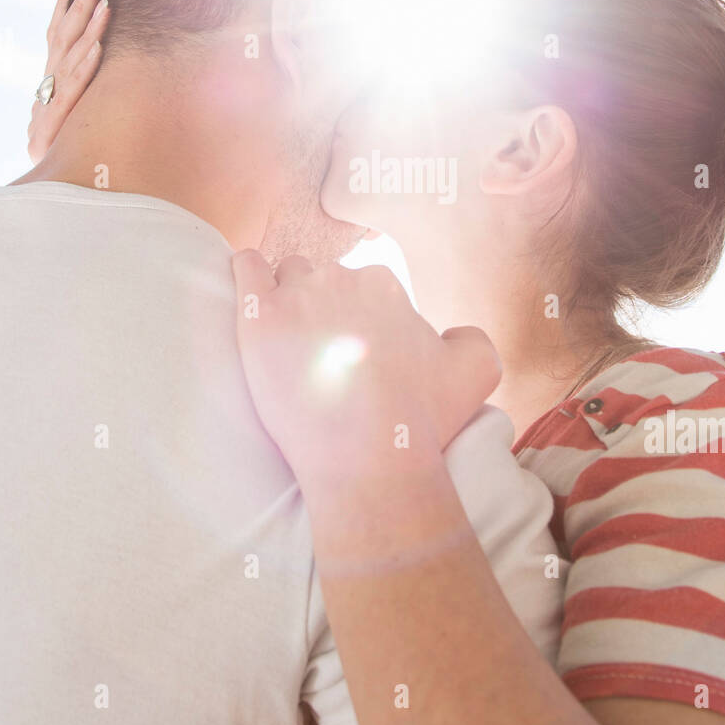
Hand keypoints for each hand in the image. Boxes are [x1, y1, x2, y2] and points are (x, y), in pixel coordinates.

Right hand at [27, 0, 109, 163]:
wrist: (45, 182)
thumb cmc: (63, 141)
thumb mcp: (72, 106)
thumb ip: (82, 81)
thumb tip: (104, 54)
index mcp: (51, 72)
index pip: (56, 26)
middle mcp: (49, 79)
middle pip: (63, 33)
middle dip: (80, 1)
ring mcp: (51, 98)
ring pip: (70, 56)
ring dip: (88, 28)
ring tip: (105, 2)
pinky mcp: (57, 120)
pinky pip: (74, 88)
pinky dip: (85, 67)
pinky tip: (99, 49)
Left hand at [231, 252, 500, 487]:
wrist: (372, 456)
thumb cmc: (422, 417)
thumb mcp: (478, 371)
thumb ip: (471, 337)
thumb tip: (446, 333)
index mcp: (384, 284)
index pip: (364, 286)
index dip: (362, 320)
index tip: (359, 354)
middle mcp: (341, 277)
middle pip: (324, 280)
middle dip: (325, 310)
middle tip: (327, 357)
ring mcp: (297, 294)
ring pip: (287, 276)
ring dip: (288, 299)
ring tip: (290, 342)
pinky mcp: (259, 317)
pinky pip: (247, 269)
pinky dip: (249, 276)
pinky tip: (256, 304)